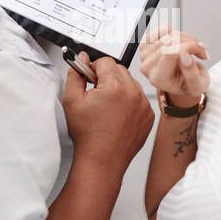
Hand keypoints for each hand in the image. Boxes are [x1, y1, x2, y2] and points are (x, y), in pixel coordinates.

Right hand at [62, 54, 155, 173]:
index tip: (89, 78)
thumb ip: (75, 74)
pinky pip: (139, 99)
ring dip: (119, 88)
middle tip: (96, 94)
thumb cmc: (88, 135)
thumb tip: (81, 59)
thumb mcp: (71, 100)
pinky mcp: (149, 116)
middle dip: (107, 77)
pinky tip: (117, 115)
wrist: (102, 161)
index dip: (93, 68)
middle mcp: (133, 94)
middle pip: (120, 69)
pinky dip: (129, 102)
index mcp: (115, 87)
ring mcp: (144, 105)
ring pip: (131, 83)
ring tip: (107, 107)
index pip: (105, 61)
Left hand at [138, 28, 210, 104]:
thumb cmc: (188, 84)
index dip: (189, 47)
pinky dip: (176, 33)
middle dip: (191, 43)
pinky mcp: (146, 43)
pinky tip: (181, 44)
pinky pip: (164, 29)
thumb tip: (184, 54)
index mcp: (158, 78)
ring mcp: (145, 54)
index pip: (171, 53)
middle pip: (172, 41)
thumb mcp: (198, 86)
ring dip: (187, 38)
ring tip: (193, 49)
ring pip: (169, 34)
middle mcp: (148, 66)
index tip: (202, 51)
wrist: (180, 82)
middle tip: (202, 51)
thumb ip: (192, 74)